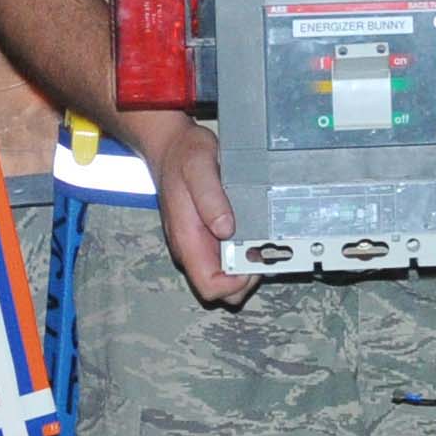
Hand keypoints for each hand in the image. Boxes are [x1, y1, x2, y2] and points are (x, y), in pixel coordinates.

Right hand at [116, 110, 251, 306]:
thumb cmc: (182, 155)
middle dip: (246, 278)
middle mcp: (192, 247)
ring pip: (226, 275)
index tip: (254, 263)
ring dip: (248, 266)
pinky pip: (228, 257)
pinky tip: (255, 235)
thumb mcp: (199, 167)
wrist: (172, 146)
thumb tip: (226, 229)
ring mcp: (200, 243)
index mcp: (187, 238)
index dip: (234, 284)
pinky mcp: (208, 235)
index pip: (209, 286)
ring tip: (263, 242)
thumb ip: (211, 198)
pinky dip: (244, 253)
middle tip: (264, 251)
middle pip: (221, 289)